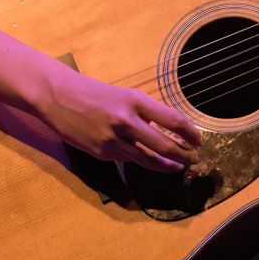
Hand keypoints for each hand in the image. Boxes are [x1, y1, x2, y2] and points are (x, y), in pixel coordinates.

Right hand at [39, 70, 200, 172]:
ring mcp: (113, 139)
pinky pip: (129, 160)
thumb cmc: (96, 94)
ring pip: (149, 159)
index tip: (199, 141)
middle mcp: (126, 120)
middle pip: (166, 146)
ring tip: (179, 166)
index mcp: (136, 101)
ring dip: (168, 165)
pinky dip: (144, 162)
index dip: (191, 134)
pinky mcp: (102, 152)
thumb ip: (146, 113)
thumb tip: (170, 131)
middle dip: (185, 156)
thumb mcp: (126, 96)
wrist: (59, 97)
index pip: (174, 121)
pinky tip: (153, 163)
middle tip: (194, 159)